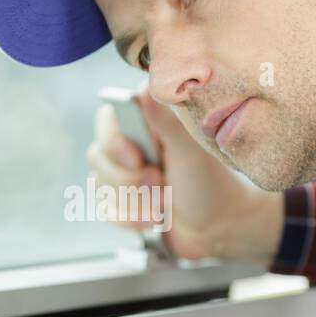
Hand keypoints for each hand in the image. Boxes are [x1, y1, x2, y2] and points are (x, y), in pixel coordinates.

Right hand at [87, 86, 281, 262]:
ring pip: (99, 186)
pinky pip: (106, 209)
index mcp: (148, 122)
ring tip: (164, 204)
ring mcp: (124, 172)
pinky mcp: (122, 199)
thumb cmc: (211, 183)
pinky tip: (154, 218)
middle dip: (130, 180)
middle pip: (97, 156)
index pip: (106, 119)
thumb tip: (143, 90)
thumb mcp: (190, 151)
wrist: (218, 226)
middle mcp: (132, 143)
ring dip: (135, 202)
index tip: (138, 159)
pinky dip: (132, 218)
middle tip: (161, 182)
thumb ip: (167, 121)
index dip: (114, 142)